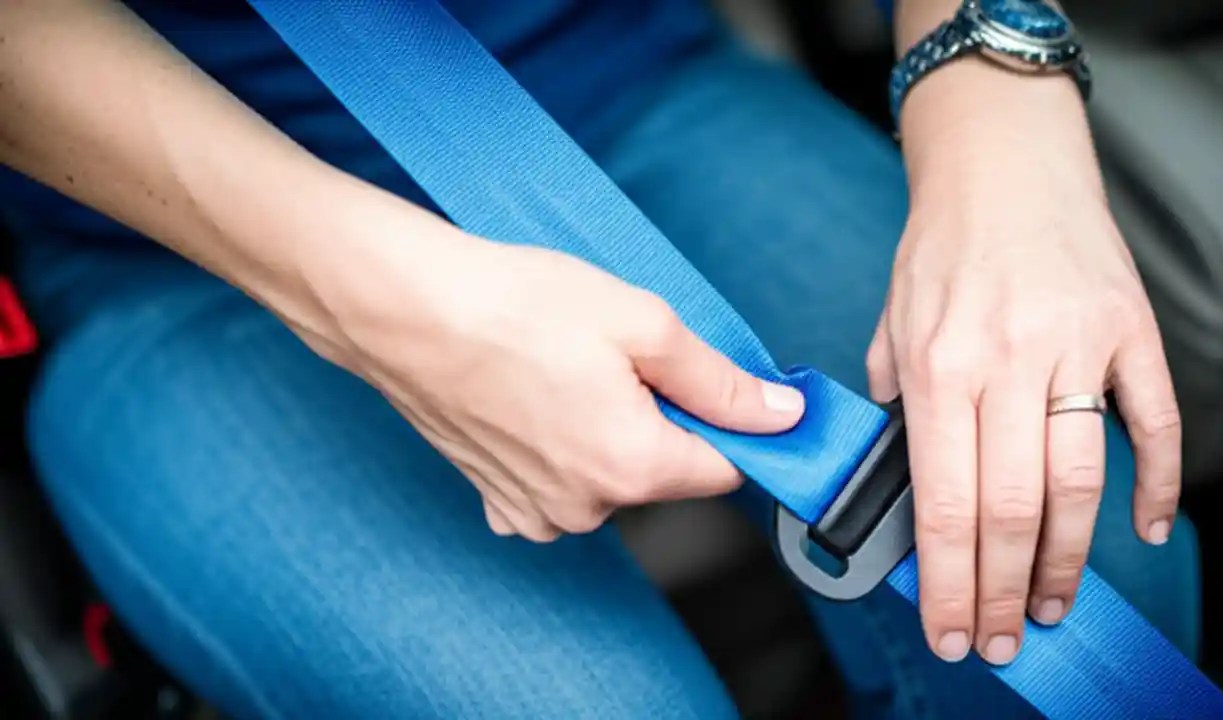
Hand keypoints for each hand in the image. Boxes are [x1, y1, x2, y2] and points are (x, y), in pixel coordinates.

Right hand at [302, 211, 804, 541]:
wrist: (404, 309)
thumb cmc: (514, 305)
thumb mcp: (642, 323)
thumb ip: (720, 381)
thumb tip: (783, 416)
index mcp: (632, 468)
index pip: (726, 467)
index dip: (730, 420)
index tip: (708, 380)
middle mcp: (587, 508)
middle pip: (663, 469)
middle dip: (658, 415)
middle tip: (613, 353)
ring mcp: (537, 511)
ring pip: (609, 474)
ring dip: (605, 427)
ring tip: (560, 368)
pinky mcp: (498, 500)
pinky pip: (557, 482)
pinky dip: (557, 445)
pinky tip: (530, 399)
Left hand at [868, 67, 1181, 665]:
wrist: (1004, 162)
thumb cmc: (942, 244)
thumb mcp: (891, 321)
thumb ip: (896, 402)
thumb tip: (903, 477)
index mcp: (938, 363)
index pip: (944, 503)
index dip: (948, 581)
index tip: (949, 632)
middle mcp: (1006, 360)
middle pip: (1010, 508)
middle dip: (1000, 592)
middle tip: (999, 642)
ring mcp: (1075, 346)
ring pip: (1079, 482)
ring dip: (1065, 558)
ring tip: (1049, 606)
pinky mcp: (1128, 331)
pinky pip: (1154, 424)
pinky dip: (1157, 485)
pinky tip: (1141, 533)